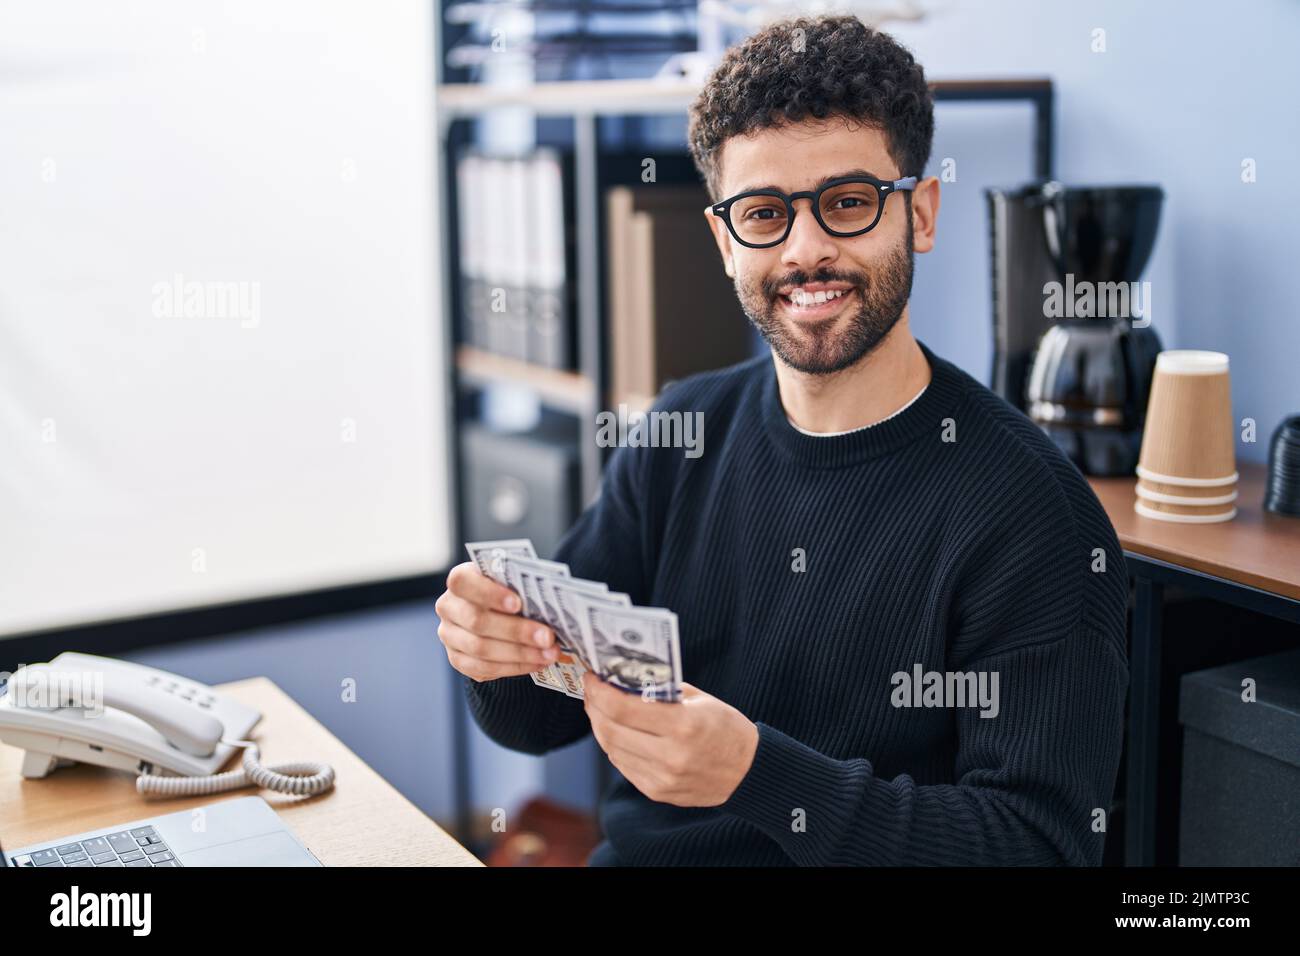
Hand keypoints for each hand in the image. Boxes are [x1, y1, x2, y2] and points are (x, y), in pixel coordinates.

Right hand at [435, 562, 558, 682]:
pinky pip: (483, 668)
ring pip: (480, 649)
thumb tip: (547, 608)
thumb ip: (521, 589)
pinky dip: (514, 667)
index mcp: (460, 580)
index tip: (518, 603)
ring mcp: (449, 635)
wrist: (496, 612)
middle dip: (516, 631)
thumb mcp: (512, 582)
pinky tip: (537, 663)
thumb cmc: (509, 591)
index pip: (463, 582)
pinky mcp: (457, 659)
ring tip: (549, 653)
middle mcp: (448, 607)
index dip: (489, 593)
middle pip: (477, 621)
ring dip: (520, 653)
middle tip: (548, 637)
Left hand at [582, 675, 758, 806]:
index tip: (592, 678)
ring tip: (601, 709)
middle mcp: (670, 755)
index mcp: (683, 725)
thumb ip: (662, 690)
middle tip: (592, 691)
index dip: (600, 692)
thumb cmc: (726, 728)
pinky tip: (618, 732)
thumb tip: (624, 678)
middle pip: (611, 730)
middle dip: (595, 707)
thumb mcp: (700, 699)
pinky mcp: (658, 792)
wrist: (748, 772)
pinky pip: (624, 766)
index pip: (622, 708)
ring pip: (613, 750)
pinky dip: (615, 746)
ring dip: (601, 727)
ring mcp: (662, 778)